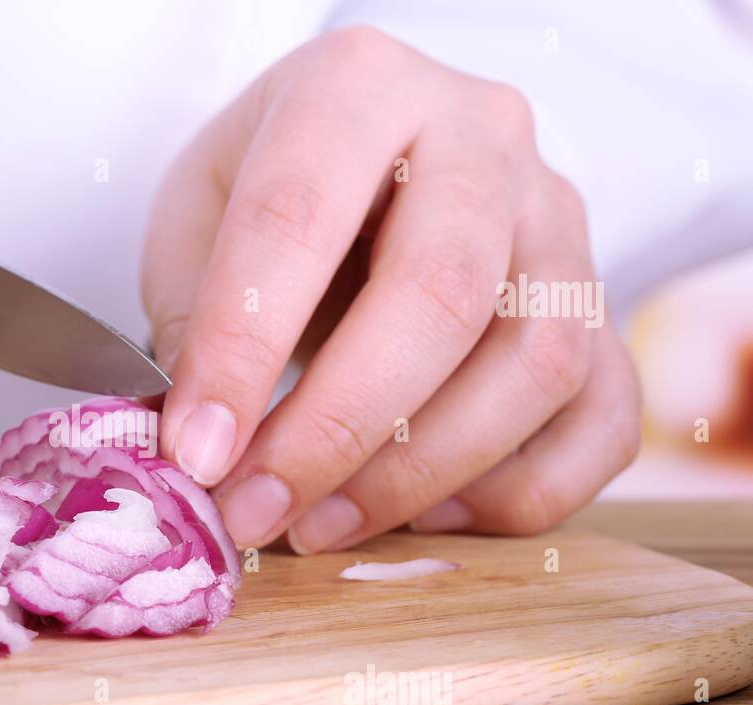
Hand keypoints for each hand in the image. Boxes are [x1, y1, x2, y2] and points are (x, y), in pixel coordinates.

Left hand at [143, 26, 640, 551]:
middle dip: (336, 429)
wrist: (366, 162)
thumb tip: (206, 458)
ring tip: (316, 525)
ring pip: (536, 363)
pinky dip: (517, 493)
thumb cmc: (272, 190)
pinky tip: (423, 515)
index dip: (239, 351)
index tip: (196, 454)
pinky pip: (601, 420)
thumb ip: (193, 326)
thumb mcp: (197, 221)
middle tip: (256, 511)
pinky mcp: (603, 306)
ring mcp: (559, 220)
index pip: (296, 218)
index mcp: (357, 88)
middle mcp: (480, 137)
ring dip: (418, 475)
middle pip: (439, 294)